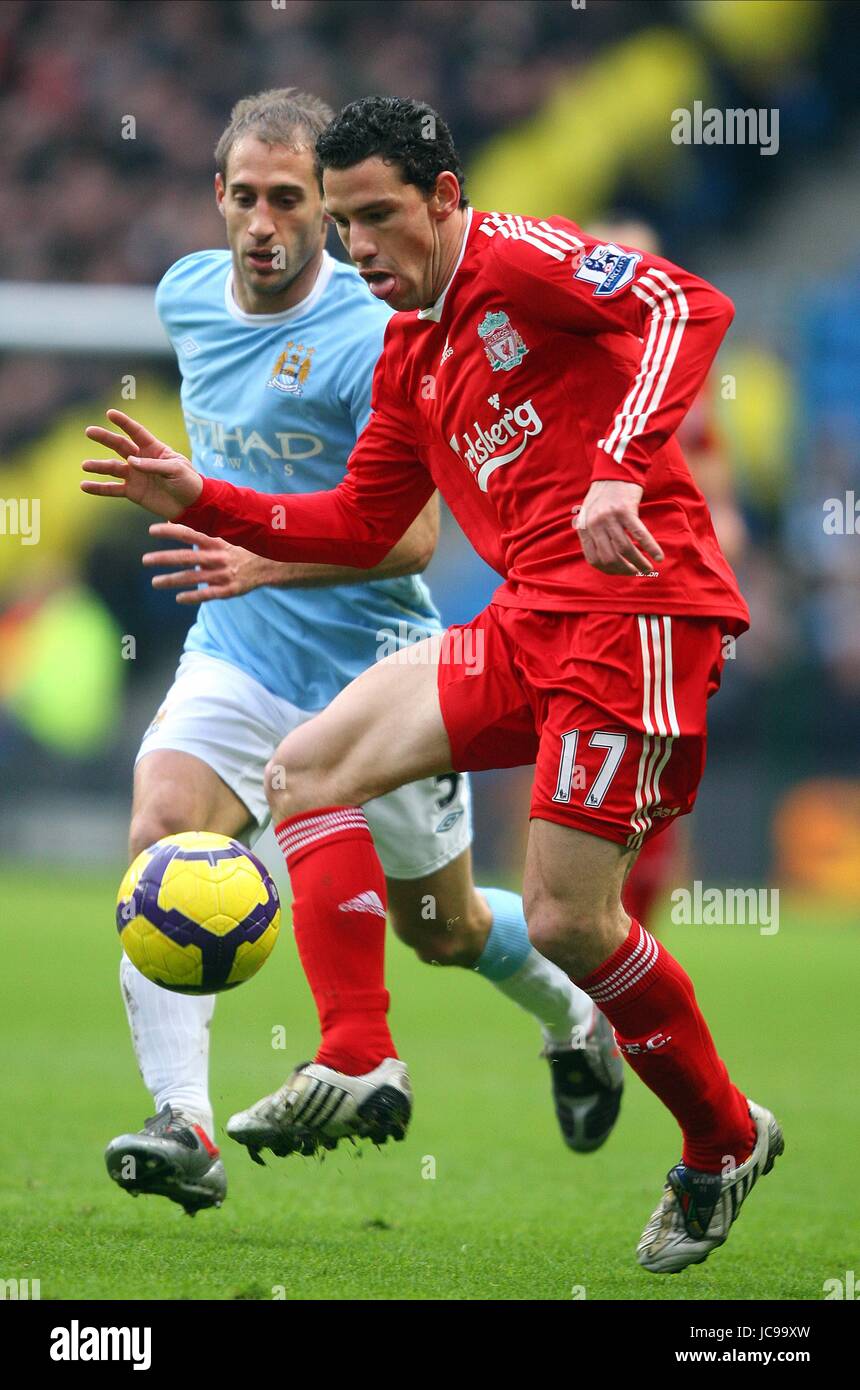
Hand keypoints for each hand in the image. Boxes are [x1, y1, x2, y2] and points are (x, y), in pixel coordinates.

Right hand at [82, 409, 202, 518]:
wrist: (191, 505)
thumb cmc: (188, 482)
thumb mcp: (176, 470)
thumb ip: (154, 465)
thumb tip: (130, 461)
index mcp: (154, 449)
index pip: (137, 432)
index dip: (124, 423)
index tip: (110, 413)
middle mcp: (141, 459)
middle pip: (120, 446)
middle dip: (105, 438)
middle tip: (89, 431)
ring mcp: (135, 475)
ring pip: (113, 468)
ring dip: (99, 466)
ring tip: (85, 465)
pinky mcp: (132, 492)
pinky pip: (112, 489)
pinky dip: (99, 488)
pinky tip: (84, 486)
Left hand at [143, 522, 268, 604]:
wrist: (271, 565)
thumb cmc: (242, 548)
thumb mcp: (226, 535)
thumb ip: (200, 530)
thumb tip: (172, 520)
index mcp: (217, 541)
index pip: (190, 533)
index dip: (170, 531)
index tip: (151, 530)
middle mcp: (218, 557)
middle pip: (186, 557)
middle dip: (164, 559)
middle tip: (145, 560)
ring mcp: (223, 574)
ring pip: (192, 578)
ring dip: (171, 581)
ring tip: (155, 582)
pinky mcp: (229, 590)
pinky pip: (208, 594)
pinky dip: (192, 597)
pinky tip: (178, 598)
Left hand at [574, 479, 663, 575]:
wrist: (616, 469)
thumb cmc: (605, 494)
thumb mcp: (589, 514)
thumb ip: (592, 533)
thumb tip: (602, 559)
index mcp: (585, 527)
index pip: (594, 559)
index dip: (608, 569)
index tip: (621, 571)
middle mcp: (595, 523)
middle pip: (609, 557)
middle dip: (624, 569)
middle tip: (635, 572)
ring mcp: (609, 517)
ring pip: (625, 549)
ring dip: (638, 562)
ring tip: (647, 569)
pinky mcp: (626, 510)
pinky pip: (640, 535)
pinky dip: (650, 548)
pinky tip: (658, 557)